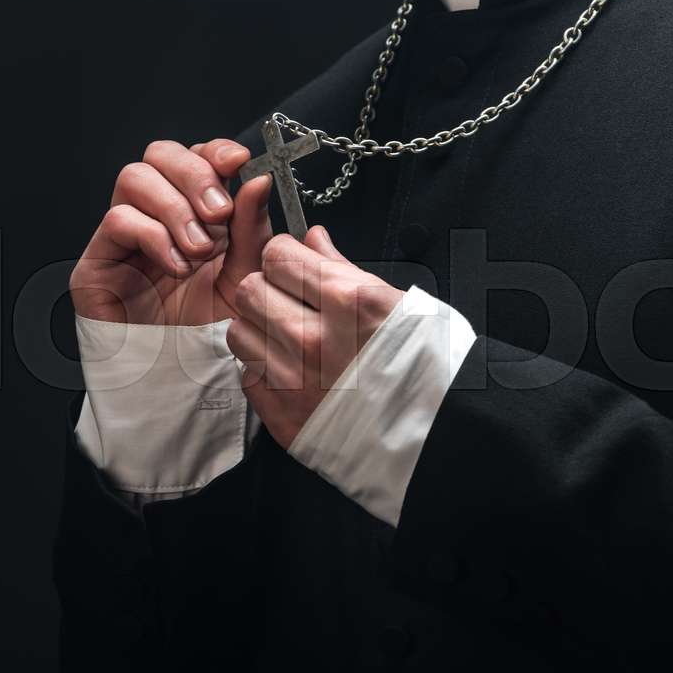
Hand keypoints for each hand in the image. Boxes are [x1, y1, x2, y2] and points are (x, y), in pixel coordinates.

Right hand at [70, 138, 274, 325]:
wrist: (181, 378)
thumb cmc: (208, 329)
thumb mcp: (244, 273)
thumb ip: (251, 228)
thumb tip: (258, 180)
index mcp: (192, 208)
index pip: (195, 155)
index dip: (214, 150)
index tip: (238, 162)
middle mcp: (155, 213)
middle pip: (160, 154)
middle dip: (195, 175)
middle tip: (219, 215)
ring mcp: (123, 234)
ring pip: (135, 177)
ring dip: (174, 208)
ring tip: (198, 249)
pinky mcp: (98, 259)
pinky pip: (118, 220)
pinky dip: (154, 236)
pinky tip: (175, 265)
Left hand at [226, 225, 405, 447]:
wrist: (432, 432)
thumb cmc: (421, 366)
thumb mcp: (393, 303)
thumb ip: (342, 268)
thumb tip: (312, 239)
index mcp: (347, 303)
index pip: (276, 256)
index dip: (284, 256)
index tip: (292, 266)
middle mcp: (314, 340)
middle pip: (249, 290)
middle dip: (267, 290)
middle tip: (289, 302)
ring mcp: (294, 381)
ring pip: (239, 332)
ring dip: (259, 331)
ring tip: (289, 340)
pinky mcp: (282, 415)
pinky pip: (248, 375)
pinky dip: (265, 371)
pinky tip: (294, 372)